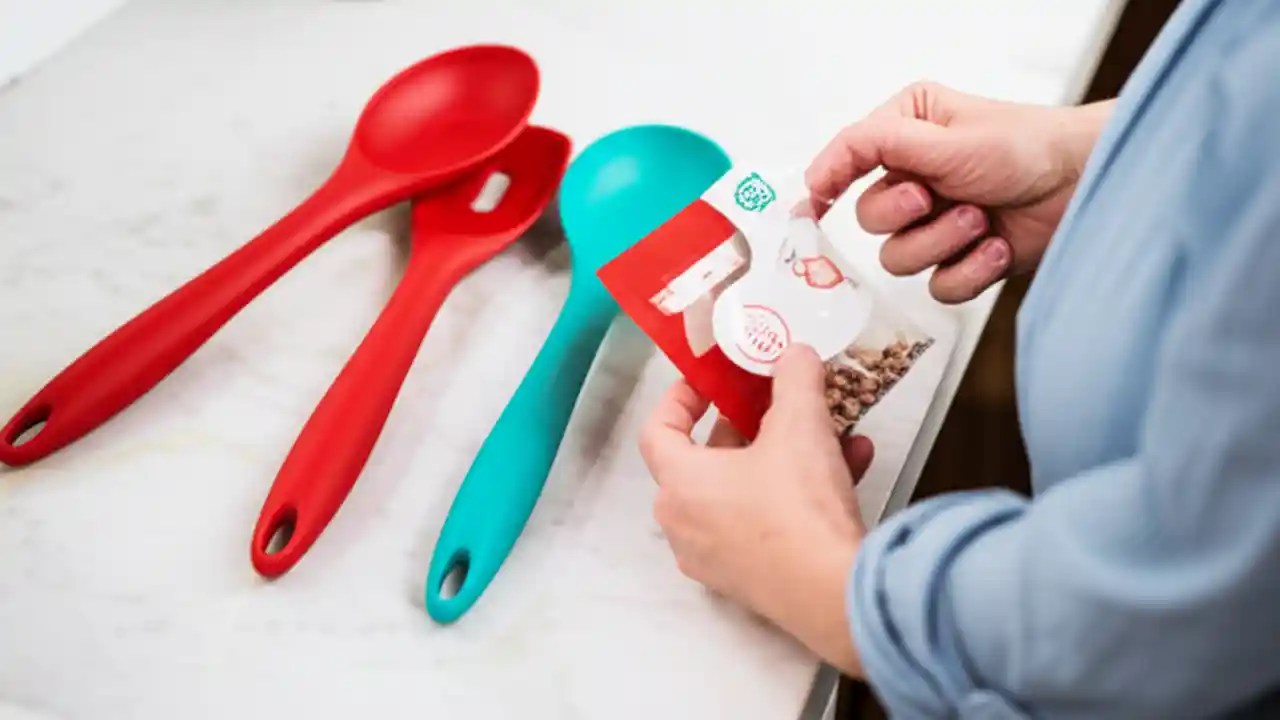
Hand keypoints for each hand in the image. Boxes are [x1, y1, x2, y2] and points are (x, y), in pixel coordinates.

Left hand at [639, 345, 874, 675]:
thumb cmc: (799, 508)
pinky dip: (799, 495)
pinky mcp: (750, 580)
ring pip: (744, 492)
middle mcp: (686, 524)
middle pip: (705, 461)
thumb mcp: (801, 426)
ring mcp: (715, 557)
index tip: (707, 381)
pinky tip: (853, 467)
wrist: (835, 594)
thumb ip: (794, 379)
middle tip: (773, 402)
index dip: (679, 398)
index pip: (657, 430)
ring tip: (832, 432)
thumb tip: (795, 353)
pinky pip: (767, 523)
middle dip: (745, 426)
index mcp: (680, 483)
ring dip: (786, 457)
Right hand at [806, 82, 1112, 302]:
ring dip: (943, 242)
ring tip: (982, 221)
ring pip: (898, 259)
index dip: (825, 184)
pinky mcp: (958, 259)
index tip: (813, 208)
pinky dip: (968, 270)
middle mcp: (913, 176)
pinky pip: (936, 286)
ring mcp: (935, 222)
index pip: (846, 158)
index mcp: (904, 132)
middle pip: (867, 220)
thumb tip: (817, 170)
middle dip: (908, 216)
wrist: (1083, 186)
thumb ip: (873, 147)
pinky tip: (996, 247)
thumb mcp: (942, 137)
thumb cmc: (1026, 146)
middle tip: (937, 196)